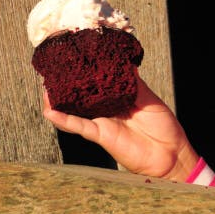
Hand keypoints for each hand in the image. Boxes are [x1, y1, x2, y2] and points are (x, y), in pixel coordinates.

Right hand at [42, 71, 198, 180]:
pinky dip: (64, 120)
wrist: (170, 153)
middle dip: (67, 86)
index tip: (75, 60)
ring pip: (74, 111)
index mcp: (118, 98)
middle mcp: (107, 109)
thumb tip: (125, 62)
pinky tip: (50, 112)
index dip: (87, 74)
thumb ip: (134, 83)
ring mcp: (102, 122)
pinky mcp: (101, 134)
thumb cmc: (163, 125)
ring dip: (58, 102)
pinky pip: (79, 126)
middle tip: (54, 71)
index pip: (98, 84)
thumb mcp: (149, 98)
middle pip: (81, 97)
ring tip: (45, 89)